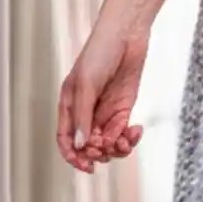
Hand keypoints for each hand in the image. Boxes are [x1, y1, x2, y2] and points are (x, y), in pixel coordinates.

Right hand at [57, 22, 149, 173]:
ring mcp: (105, 111)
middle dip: (98, 151)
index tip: (87, 166)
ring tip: (124, 140)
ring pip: (108, 142)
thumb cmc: (99, 53)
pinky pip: (124, 132)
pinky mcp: (123, 108)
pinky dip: (130, 137)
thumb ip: (83, 115)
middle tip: (108, 145)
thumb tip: (80, 145)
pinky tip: (136, 130)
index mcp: (69, 106)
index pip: (66, 139)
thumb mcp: (87, 85)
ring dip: (116, 147)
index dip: (73, 156)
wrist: (126, 35)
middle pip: (88, 145)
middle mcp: (86, 112)